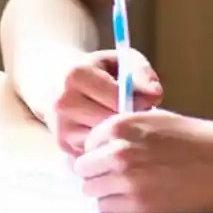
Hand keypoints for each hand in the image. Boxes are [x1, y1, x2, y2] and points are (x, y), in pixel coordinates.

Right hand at [48, 49, 162, 155]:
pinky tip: (110, 132)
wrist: (58, 79)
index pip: (116, 99)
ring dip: (119, 136)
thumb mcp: (122, 61)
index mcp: (75, 75)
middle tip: (136, 114)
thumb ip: (141, 74)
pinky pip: (97, 152)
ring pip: (105, 141)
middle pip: (110, 124)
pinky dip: (108, 145)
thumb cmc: (99, 69)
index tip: (143, 99)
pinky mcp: (63, 146)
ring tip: (122, 121)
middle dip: (128, 121)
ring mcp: (61, 127)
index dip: (136, 101)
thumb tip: (154, 97)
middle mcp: (62, 102)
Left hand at [72, 109, 212, 212]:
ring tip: (130, 186)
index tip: (114, 156)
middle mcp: (118, 151)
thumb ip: (128, 129)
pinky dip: (117, 205)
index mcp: (121, 125)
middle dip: (98, 171)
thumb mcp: (158, 119)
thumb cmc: (197, 138)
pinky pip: (107, 208)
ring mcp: (127, 180)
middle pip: (84, 168)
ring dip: (106, 190)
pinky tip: (138, 197)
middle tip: (119, 175)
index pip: (87, 142)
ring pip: (92, 190)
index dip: (100, 150)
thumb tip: (102, 142)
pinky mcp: (139, 205)